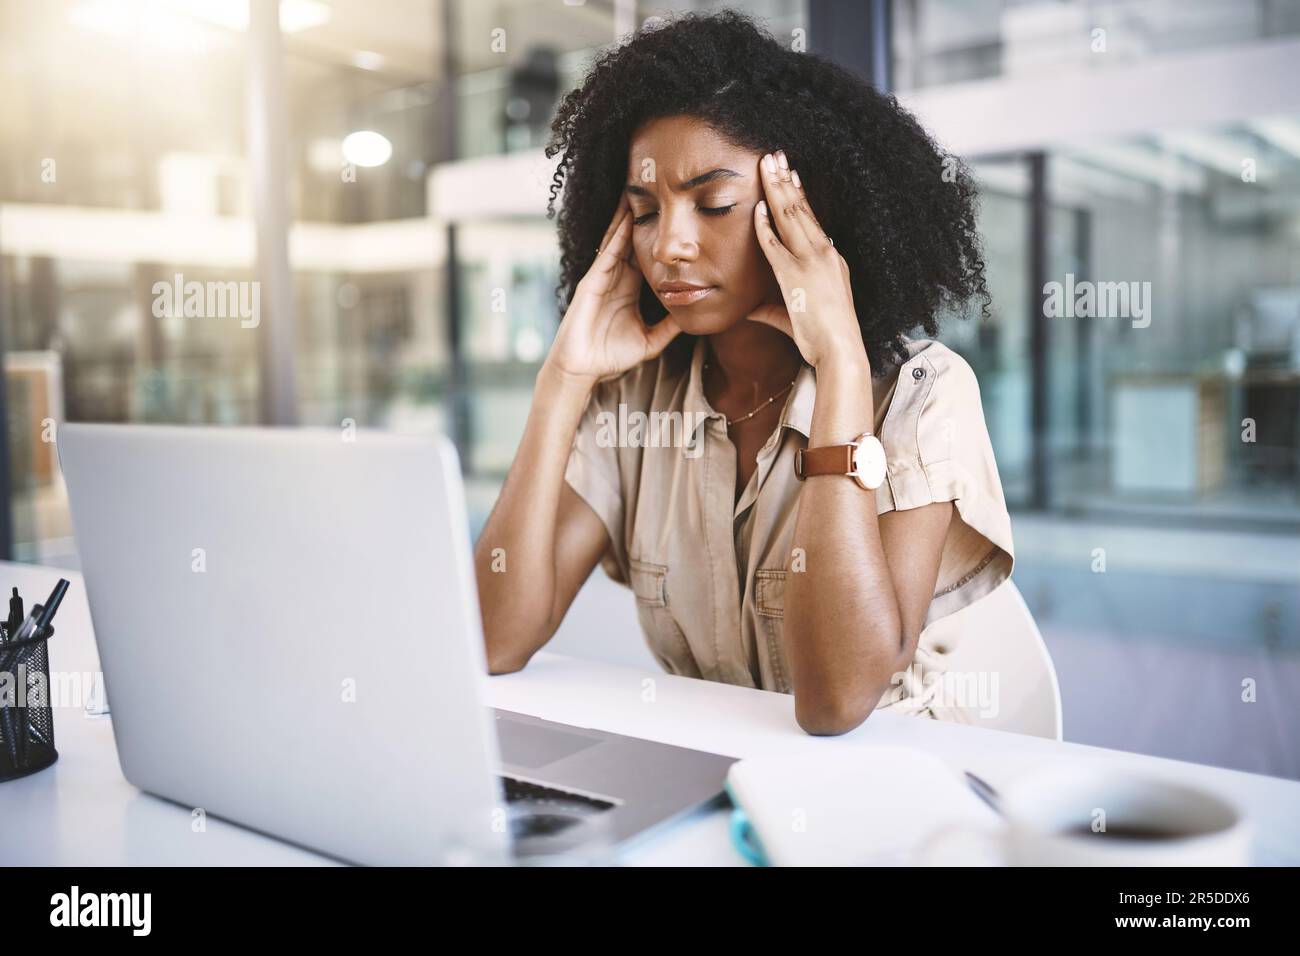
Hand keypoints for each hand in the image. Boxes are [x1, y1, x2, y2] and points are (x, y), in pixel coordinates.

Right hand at [547, 194, 681, 385]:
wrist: (583, 368)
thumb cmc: (610, 356)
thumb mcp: (650, 341)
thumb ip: (669, 329)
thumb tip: (692, 317)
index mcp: (630, 289)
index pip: (647, 256)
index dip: (659, 237)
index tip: (676, 218)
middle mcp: (617, 277)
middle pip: (633, 239)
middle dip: (644, 217)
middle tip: (660, 189)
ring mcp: (603, 276)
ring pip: (619, 239)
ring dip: (629, 215)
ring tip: (641, 189)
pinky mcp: (592, 279)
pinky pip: (607, 251)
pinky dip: (617, 232)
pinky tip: (626, 214)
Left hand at [748, 150, 868, 370]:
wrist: (840, 348)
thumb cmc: (825, 338)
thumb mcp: (799, 317)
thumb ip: (772, 310)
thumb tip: (750, 310)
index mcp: (831, 259)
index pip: (812, 218)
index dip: (799, 194)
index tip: (790, 174)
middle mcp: (824, 253)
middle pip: (801, 208)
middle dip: (785, 180)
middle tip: (774, 155)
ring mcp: (811, 261)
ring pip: (791, 216)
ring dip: (776, 189)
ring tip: (767, 165)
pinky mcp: (796, 274)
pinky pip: (776, 243)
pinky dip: (766, 225)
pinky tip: (757, 207)